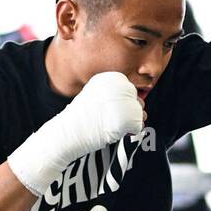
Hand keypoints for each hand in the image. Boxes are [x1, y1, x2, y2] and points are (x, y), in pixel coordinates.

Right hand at [8, 70, 143, 195]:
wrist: (68, 133)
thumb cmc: (81, 119)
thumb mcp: (98, 99)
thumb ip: (117, 98)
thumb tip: (142, 106)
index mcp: (112, 77)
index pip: (130, 92)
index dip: (122, 106)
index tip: (107, 113)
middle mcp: (120, 84)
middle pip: (137, 101)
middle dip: (129, 115)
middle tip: (109, 121)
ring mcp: (125, 99)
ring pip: (140, 114)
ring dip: (129, 124)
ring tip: (110, 126)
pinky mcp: (128, 115)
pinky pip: (138, 126)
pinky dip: (129, 133)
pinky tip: (113, 131)